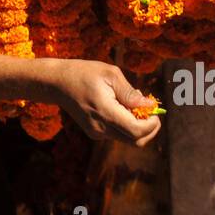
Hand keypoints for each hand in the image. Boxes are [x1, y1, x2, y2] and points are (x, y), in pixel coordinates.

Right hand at [45, 59, 161, 146]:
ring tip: (133, 105)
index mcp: (105, 112)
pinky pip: (117, 134)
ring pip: (127, 139)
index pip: (136, 131)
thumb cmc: (84, 73)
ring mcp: (96, 133)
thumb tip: (149, 106)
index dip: (152, 125)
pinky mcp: (94, 133)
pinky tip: (121, 108)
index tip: (156, 112)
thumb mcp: (110, 74)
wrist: (57, 83)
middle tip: (152, 113)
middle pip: (135, 141)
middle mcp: (100, 128)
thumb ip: (130, 93)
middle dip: (149, 130)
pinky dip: (126, 125)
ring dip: (138, 127)